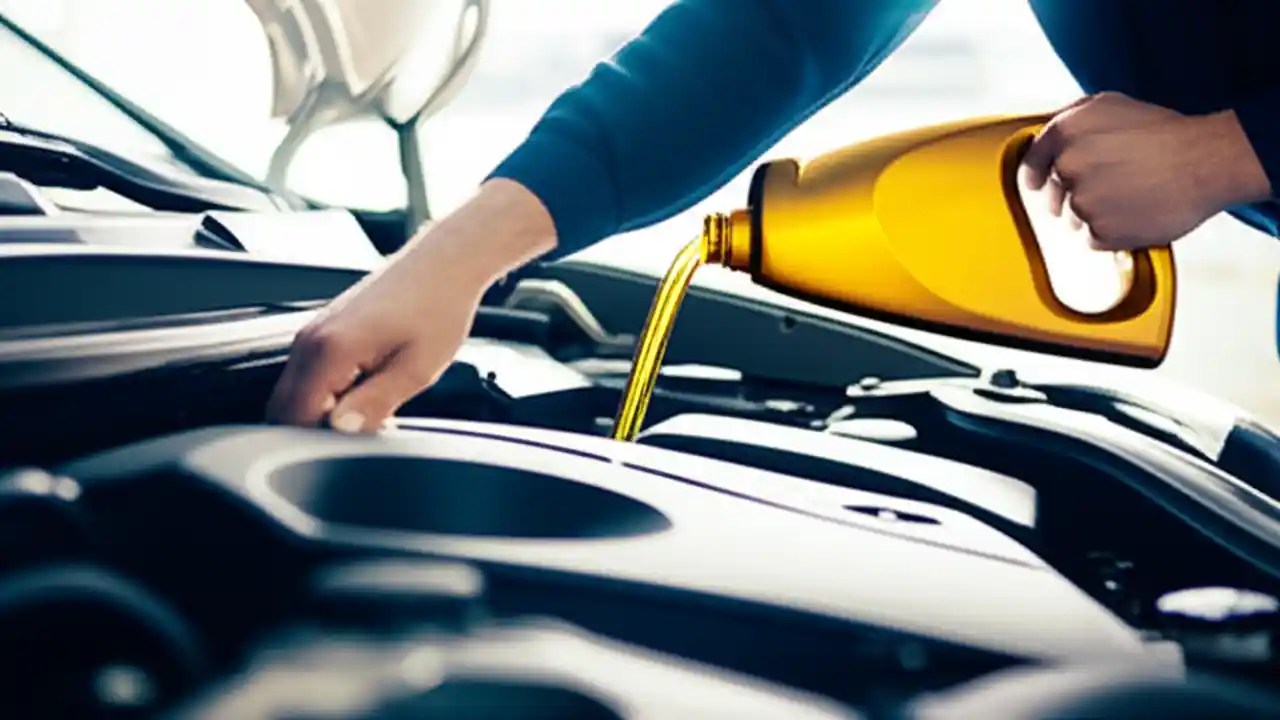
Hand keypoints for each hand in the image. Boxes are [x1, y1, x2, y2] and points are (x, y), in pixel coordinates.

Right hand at [265, 179, 556, 432]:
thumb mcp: (416, 369)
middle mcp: (312, 338)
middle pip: (284, 407)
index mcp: (330, 349)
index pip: (294, 417)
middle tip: (365, 429)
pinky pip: (310, 375)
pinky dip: (330, 392)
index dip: (319, 441)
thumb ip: (374, 404)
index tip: (353, 444)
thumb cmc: (437, 307)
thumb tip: (342, 431)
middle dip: (318, 430)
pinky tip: (369, 388)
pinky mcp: (324, 330)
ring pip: (296, 393)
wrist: (444, 265)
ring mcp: (314, 332)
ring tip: (375, 406)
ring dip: (326, 411)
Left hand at [1022, 92, 1271, 250]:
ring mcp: (1082, 203)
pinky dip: (1110, 233)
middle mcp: (1067, 167)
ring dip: (1094, 214)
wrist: (1206, 161)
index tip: (1035, 183)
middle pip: (1053, 195)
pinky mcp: (1101, 232)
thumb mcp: (1111, 105)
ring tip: (1132, 196)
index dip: (1034, 175)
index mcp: (1066, 133)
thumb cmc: (1165, 133)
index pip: (1031, 163)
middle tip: (1109, 187)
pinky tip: (1135, 214)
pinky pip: (1094, 239)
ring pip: (1074, 219)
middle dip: (1072, 194)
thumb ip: (1071, 120)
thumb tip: (1048, 139)